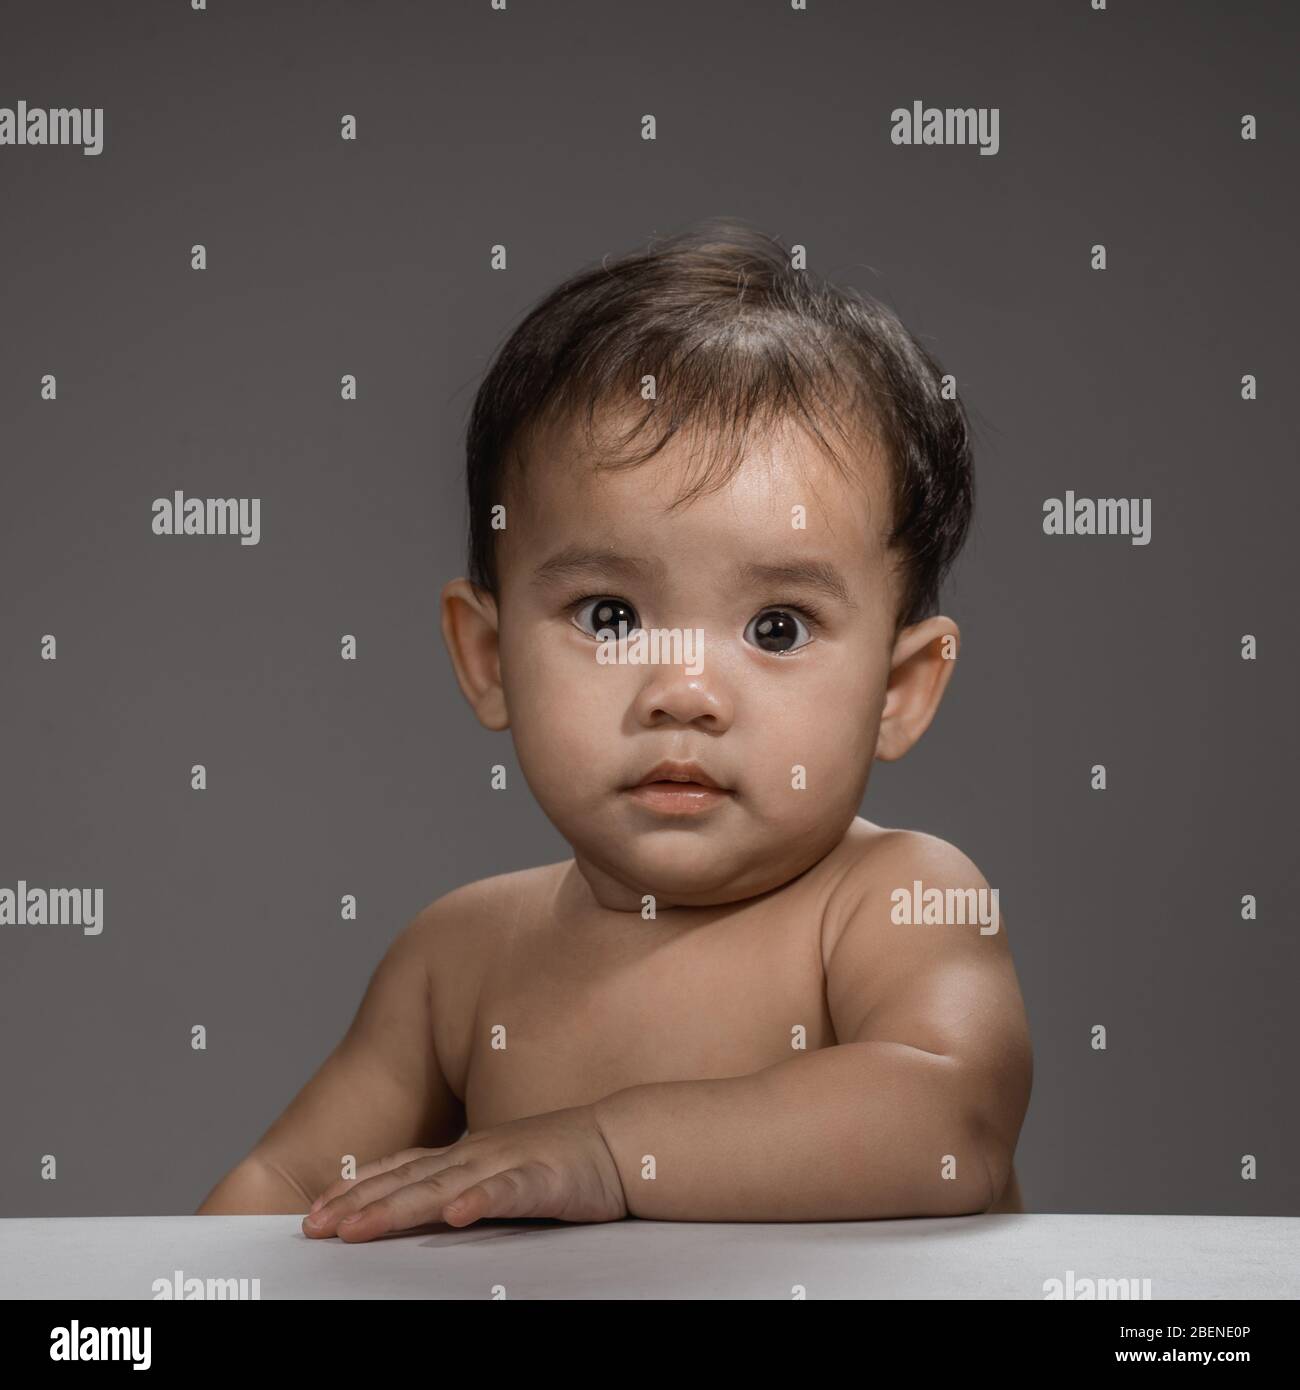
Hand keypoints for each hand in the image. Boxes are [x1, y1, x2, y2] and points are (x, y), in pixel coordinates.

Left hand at [301, 1103, 626, 1241]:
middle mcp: (476, 1153)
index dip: (354, 1191)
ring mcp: (506, 1162)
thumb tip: (420, 1217)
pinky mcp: (542, 1177)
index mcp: (464, 1154)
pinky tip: (455, 1216)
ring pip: (443, 1187)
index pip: (398, 1170)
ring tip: (358, 1228)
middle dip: (357, 1203)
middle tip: (314, 1229)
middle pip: (406, 1180)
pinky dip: (478, 1201)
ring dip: (397, 1206)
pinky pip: (506, 1190)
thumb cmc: (559, 1163)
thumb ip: (461, 1189)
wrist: (619, 1141)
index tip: (313, 1216)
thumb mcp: (498, 1174)